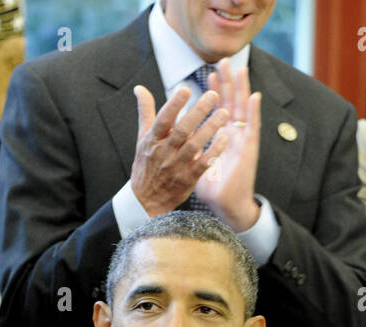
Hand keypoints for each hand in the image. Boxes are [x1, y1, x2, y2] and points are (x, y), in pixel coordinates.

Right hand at [131, 84, 228, 217]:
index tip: (186, 89)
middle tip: (213, 95)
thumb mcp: (142, 138)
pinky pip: (202, 165)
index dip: (173, 105)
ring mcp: (176, 167)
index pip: (163, 120)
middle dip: (198, 112)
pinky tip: (224, 139)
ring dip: (210, 129)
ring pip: (194, 146)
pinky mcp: (188, 179)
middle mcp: (164, 152)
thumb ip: (145, 111)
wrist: (146, 199)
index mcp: (152, 140)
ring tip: (224, 113)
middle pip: (182, 130)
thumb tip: (140, 88)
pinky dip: (213, 152)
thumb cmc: (147, 163)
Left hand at [193, 60, 261, 231]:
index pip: (218, 109)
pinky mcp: (248, 151)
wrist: (226, 206)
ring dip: (242, 90)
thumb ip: (189, 146)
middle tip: (225, 61)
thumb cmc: (212, 187)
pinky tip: (254, 96)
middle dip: (228, 82)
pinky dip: (253, 112)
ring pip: (242, 110)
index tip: (209, 73)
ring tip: (240, 70)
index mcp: (221, 137)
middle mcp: (233, 136)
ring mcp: (242, 142)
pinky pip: (252, 128)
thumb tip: (178, 137)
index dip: (215, 91)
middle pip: (231, 103)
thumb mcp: (197, 162)